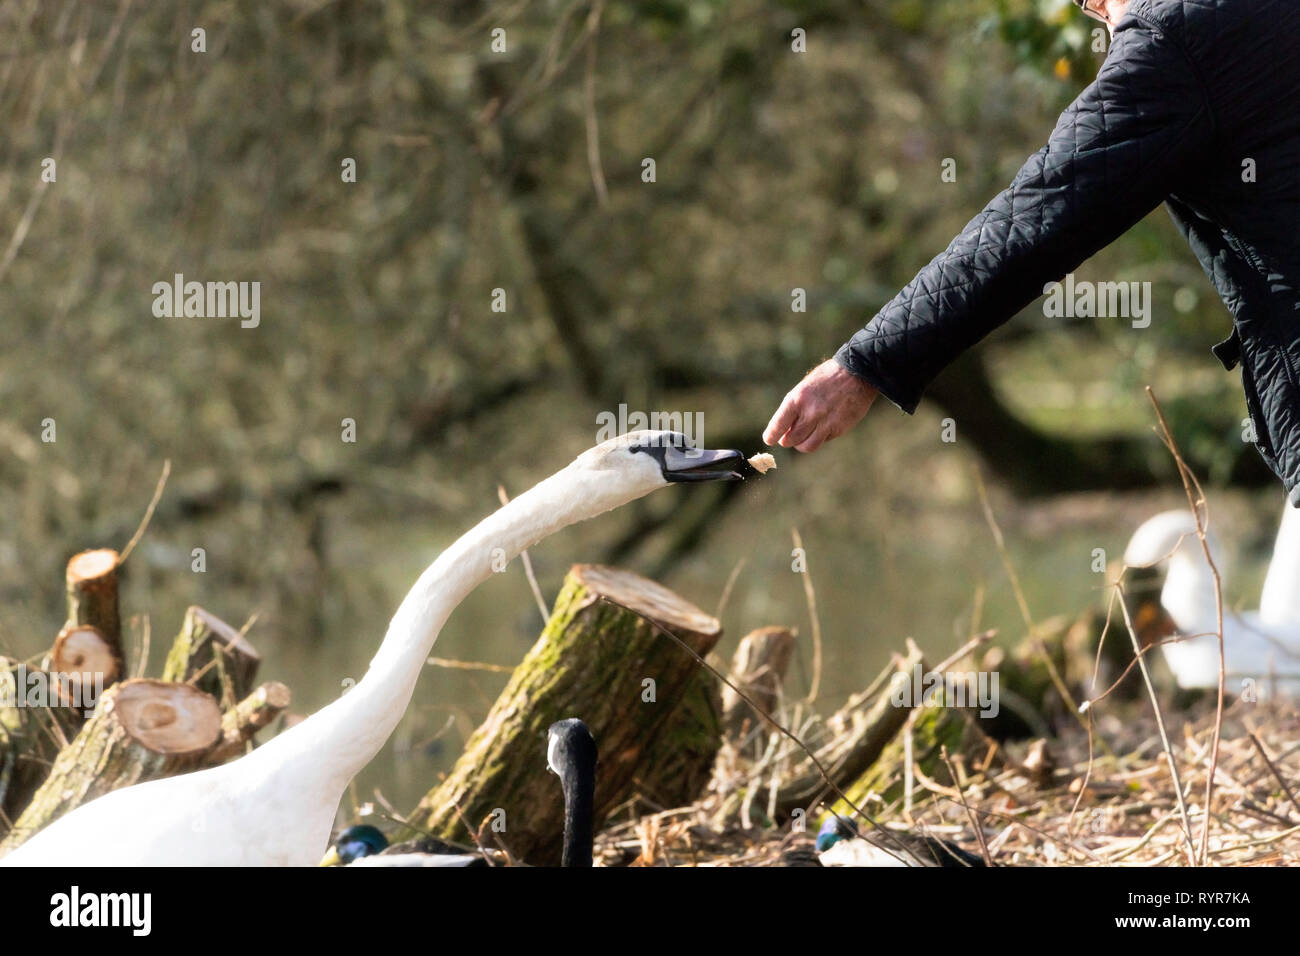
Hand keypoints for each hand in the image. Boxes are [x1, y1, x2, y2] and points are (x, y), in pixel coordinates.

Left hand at [762, 358, 877, 451]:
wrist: (858, 373)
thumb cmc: (828, 378)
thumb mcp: (805, 387)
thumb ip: (795, 407)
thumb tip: (785, 429)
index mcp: (797, 399)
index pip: (778, 425)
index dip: (771, 435)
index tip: (769, 440)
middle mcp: (810, 413)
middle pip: (791, 440)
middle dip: (788, 440)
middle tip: (788, 437)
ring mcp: (825, 422)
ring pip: (806, 446)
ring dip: (802, 444)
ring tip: (803, 438)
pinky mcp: (838, 428)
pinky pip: (823, 441)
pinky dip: (818, 438)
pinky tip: (821, 428)